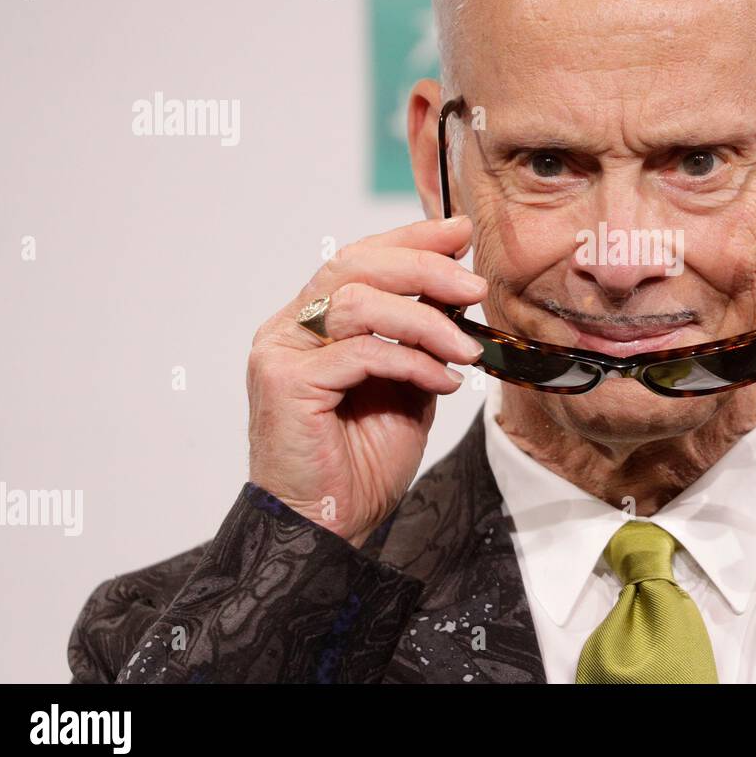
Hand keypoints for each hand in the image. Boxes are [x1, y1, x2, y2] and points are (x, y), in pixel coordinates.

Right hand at [246, 216, 486, 547]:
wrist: (331, 524)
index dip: (412, 239)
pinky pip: (361, 352)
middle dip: (424, 267)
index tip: (460, 232)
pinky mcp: (286, 382)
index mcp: (314, 323)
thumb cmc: (363, 462)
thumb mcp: (408, 386)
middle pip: (356, 266)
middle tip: (473, 284)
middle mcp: (290, 328)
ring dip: (426, 321)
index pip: (361, 259)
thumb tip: (459, 291)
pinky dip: (411, 362)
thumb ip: (421, 338)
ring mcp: (281, 352)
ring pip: (359, 304)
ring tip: (467, 351)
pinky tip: (442, 382)